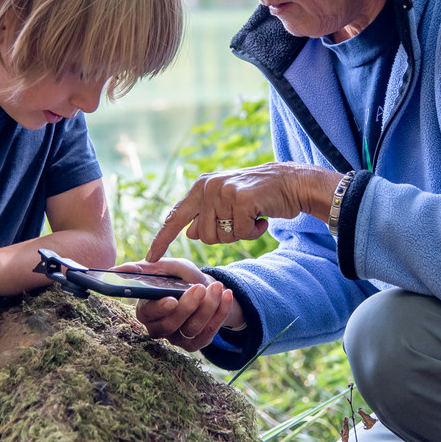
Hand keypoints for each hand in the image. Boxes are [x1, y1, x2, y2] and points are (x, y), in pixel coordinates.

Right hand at [126, 258, 240, 351]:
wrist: (207, 289)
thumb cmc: (181, 278)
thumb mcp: (166, 268)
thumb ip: (145, 268)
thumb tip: (114, 271)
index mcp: (147, 310)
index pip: (148, 314)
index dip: (159, 309)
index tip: (172, 299)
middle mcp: (160, 328)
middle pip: (171, 325)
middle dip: (188, 306)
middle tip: (200, 288)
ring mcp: (178, 339)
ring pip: (192, 329)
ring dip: (208, 308)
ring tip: (217, 287)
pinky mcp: (197, 343)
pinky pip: (209, 333)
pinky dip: (221, 314)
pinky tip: (227, 296)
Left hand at [146, 162, 341, 260]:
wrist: (291, 182)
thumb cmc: (259, 195)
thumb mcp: (227, 201)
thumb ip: (206, 215)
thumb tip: (189, 233)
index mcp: (200, 186)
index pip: (175, 217)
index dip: (162, 240)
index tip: (149, 259)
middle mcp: (208, 187)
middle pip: (203, 236)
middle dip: (223, 236)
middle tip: (241, 220)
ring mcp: (224, 192)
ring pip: (221, 237)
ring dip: (240, 234)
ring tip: (252, 216)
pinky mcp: (241, 200)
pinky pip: (239, 234)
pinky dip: (253, 232)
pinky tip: (262, 217)